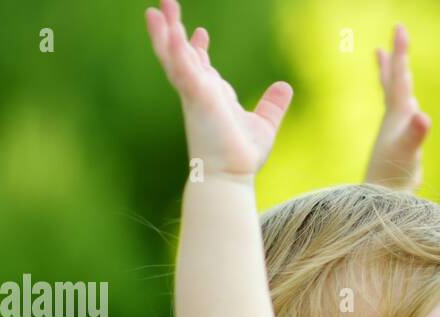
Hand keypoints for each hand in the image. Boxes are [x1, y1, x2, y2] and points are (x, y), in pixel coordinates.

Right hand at [145, 0, 292, 179]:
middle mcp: (199, 91)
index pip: (201, 66)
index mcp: (212, 96)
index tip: (200, 32)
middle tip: (166, 6)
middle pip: (180, 54)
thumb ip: (272, 105)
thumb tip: (285, 86)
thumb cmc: (242, 157)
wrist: (231, 176)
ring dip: (164, 32)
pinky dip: (176, 50)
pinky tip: (172, 33)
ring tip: (154, 9)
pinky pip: (182, 68)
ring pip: (173, 56)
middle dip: (172, 31)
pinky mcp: (196, 96)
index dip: (197, 48)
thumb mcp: (264, 125)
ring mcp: (194, 92)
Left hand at [364, 24, 430, 191]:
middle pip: (395, 80)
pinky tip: (410, 109)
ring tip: (392, 62)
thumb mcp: (408, 153)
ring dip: (395, 77)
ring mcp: (396, 131)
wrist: (381, 201)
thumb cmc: (393, 177)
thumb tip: (423, 116)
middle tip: (397, 34)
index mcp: (396, 115)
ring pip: (395, 96)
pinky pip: (403, 115)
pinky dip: (405, 104)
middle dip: (397, 56)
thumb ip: (415, 134)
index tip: (398, 27)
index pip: (399, 76)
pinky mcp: (400, 144)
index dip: (400, 52)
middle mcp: (394, 119)